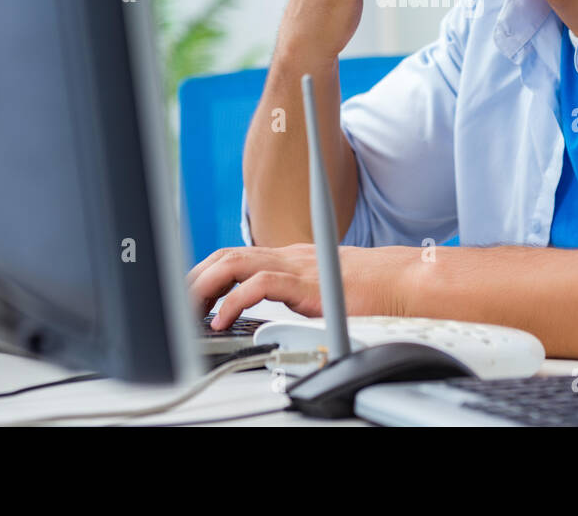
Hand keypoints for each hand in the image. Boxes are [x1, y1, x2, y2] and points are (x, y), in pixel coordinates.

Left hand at [187, 243, 418, 327]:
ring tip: (188, 313)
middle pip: (225, 256)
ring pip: (233, 264)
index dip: (204, 273)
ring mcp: (295, 266)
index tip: (187, 297)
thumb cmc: (368, 289)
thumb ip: (294, 294)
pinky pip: (260, 284)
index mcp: (287, 258)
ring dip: (203, 288)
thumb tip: (271, 314)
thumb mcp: (320, 289)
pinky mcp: (305, 282)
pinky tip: (222, 320)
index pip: (234, 256)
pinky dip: (233, 302)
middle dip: (194, 280)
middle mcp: (286, 256)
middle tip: (176, 307)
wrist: (400, 282)